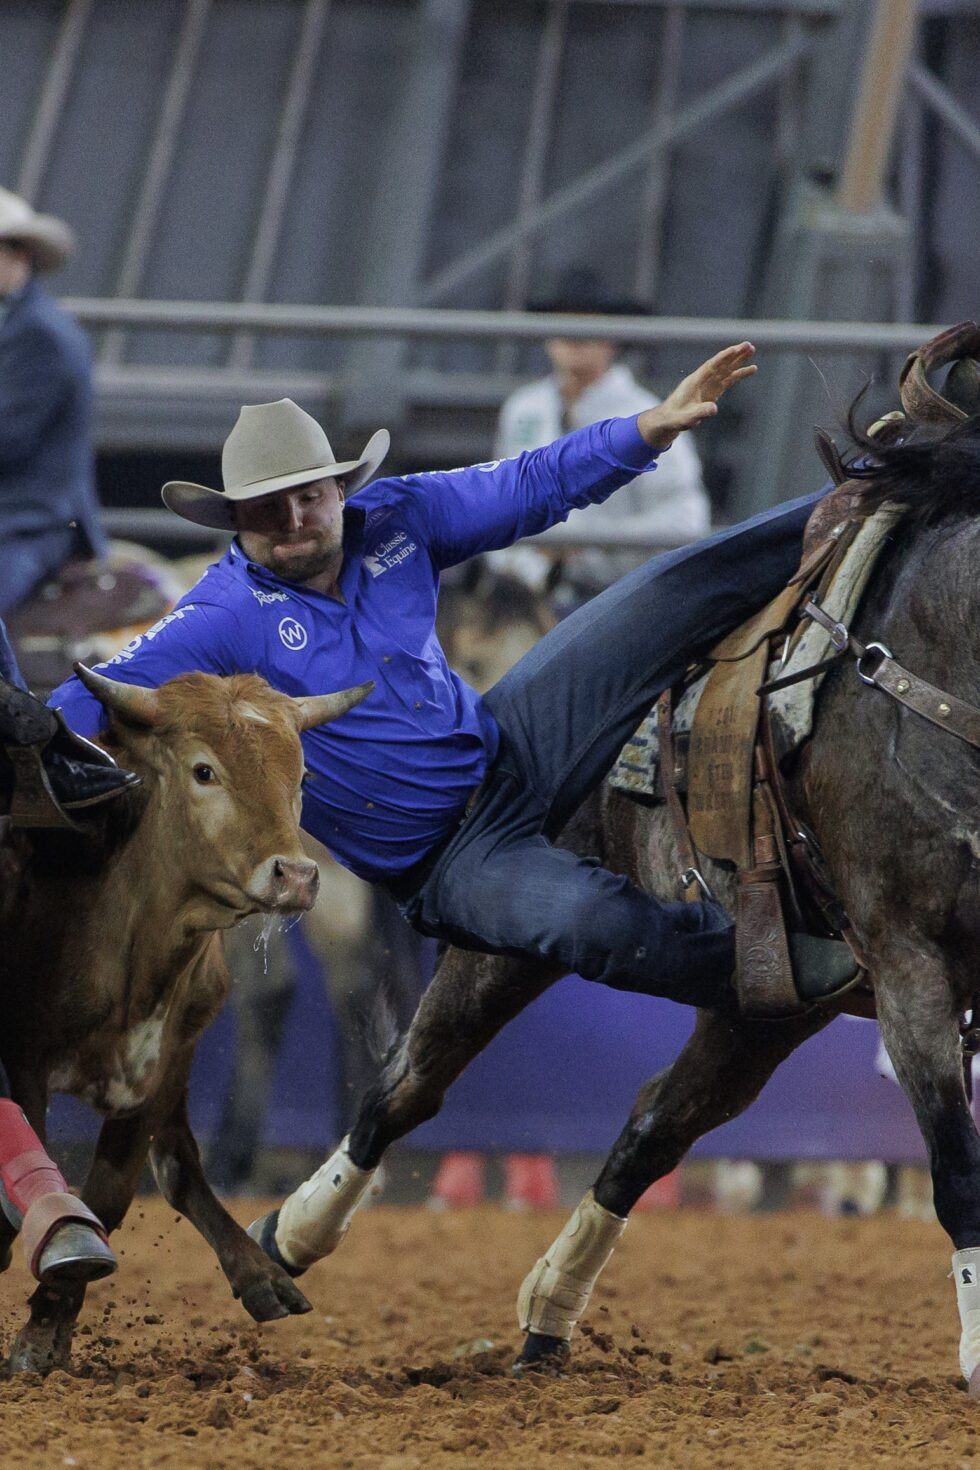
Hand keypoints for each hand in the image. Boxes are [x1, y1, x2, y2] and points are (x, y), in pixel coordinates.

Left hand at [637, 342, 756, 450]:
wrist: (668, 420)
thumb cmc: (675, 418)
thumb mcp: (687, 418)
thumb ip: (700, 412)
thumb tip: (714, 408)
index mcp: (694, 381)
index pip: (712, 366)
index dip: (724, 357)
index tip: (736, 349)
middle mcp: (702, 379)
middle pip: (720, 363)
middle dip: (734, 354)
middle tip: (749, 345)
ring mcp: (707, 385)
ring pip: (725, 369)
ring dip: (738, 360)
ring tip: (752, 351)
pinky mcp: (712, 391)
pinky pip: (727, 380)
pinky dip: (738, 374)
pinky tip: (750, 370)